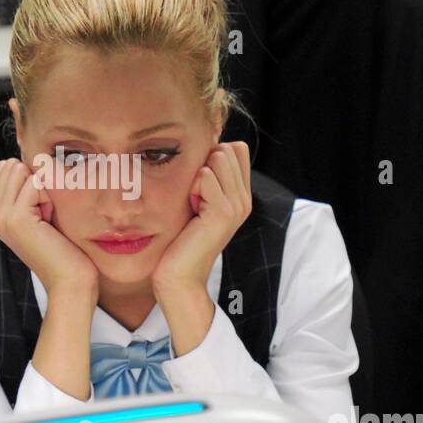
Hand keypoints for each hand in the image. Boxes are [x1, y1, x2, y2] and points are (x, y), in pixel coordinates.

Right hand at [0, 157, 101, 299]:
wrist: (70, 282)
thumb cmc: (66, 250)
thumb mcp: (44, 216)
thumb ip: (31, 193)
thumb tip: (33, 163)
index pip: (7, 169)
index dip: (33, 181)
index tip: (44, 211)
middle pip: (12, 166)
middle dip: (37, 182)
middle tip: (47, 214)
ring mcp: (2, 217)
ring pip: (21, 171)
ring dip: (43, 189)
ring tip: (49, 218)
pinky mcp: (16, 219)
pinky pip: (35, 183)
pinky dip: (50, 197)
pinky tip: (51, 222)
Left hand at [152, 142, 251, 295]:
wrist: (178, 276)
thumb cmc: (179, 238)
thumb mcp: (196, 202)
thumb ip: (207, 176)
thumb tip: (205, 146)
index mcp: (240, 195)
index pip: (236, 148)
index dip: (211, 157)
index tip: (199, 187)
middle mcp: (245, 199)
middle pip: (227, 149)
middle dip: (203, 165)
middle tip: (194, 198)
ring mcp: (238, 205)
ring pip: (218, 157)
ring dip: (196, 176)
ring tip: (192, 204)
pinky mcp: (224, 212)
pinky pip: (205, 175)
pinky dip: (191, 187)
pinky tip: (190, 210)